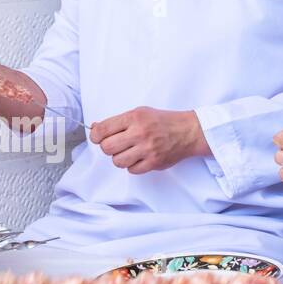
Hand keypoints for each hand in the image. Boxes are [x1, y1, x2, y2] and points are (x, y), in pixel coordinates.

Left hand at [89, 107, 206, 173]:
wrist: (188, 131)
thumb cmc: (162, 121)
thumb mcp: (140, 113)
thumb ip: (118, 121)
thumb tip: (95, 128)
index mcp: (134, 118)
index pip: (103, 130)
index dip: (95, 136)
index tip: (97, 138)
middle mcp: (140, 133)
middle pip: (107, 148)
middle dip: (108, 148)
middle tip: (115, 145)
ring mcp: (147, 149)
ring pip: (117, 161)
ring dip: (120, 158)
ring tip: (128, 152)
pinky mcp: (154, 162)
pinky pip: (132, 170)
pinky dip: (132, 166)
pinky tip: (139, 158)